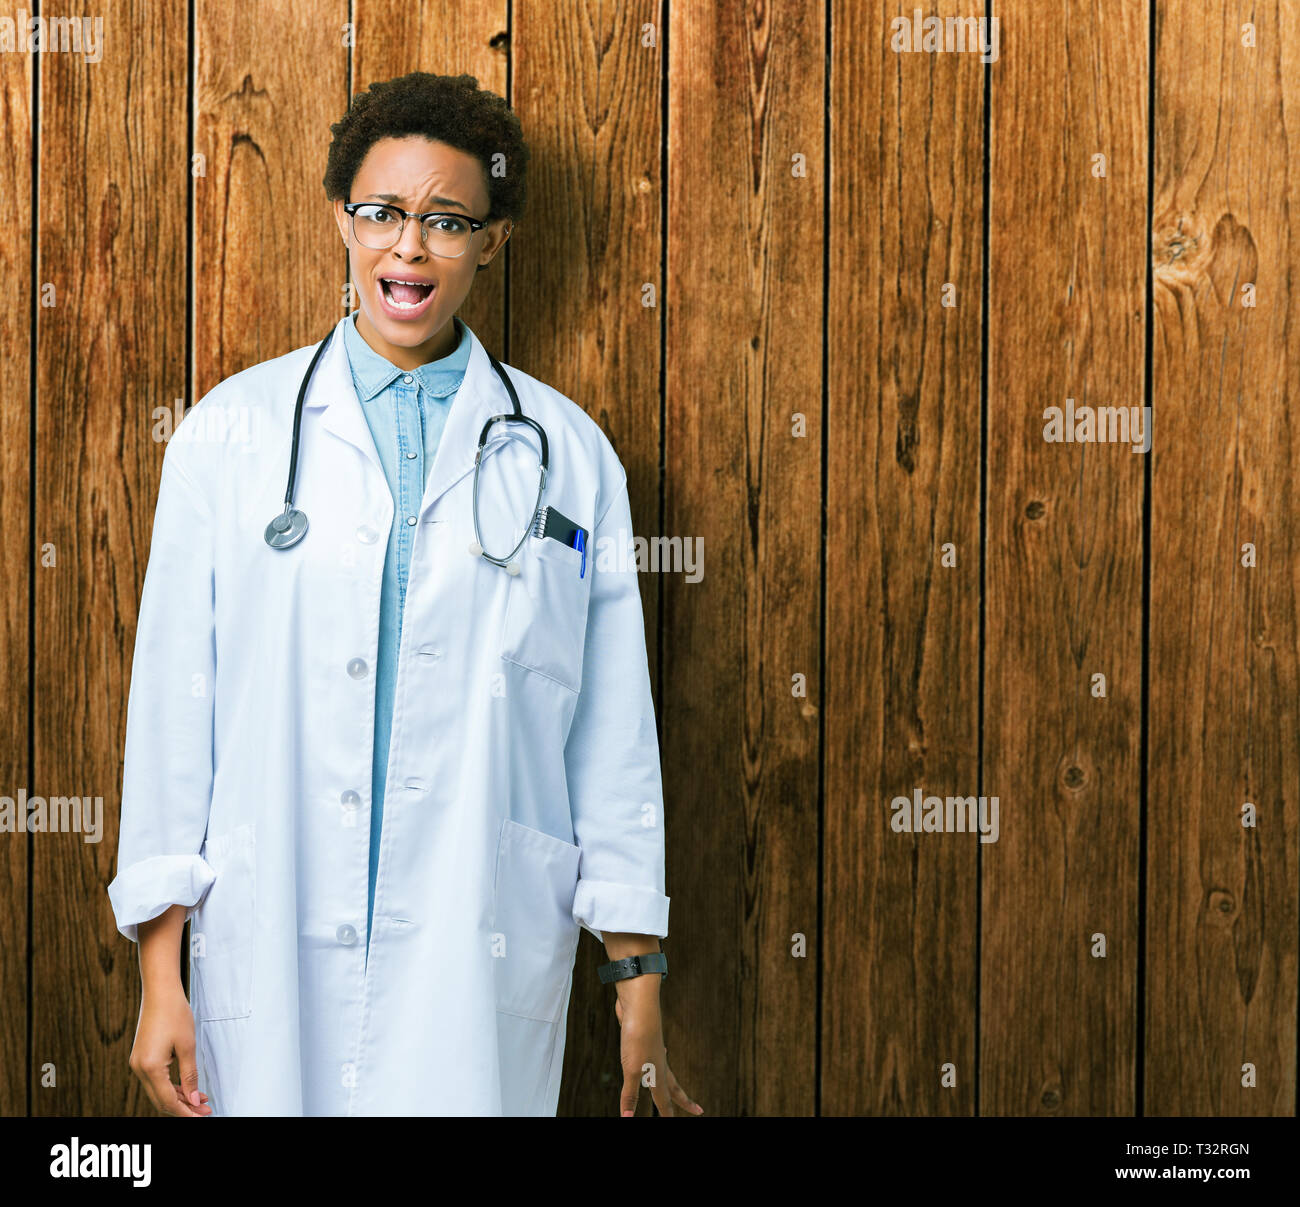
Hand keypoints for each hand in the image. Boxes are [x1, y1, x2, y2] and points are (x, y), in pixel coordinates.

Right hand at [128, 983, 211, 1116]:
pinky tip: (187, 1087)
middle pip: (161, 1099)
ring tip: (201, 1099)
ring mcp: (138, 1063)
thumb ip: (190, 1075)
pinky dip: (171, 1085)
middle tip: (205, 1110)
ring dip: (179, 1096)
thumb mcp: (187, 1046)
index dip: (185, 1112)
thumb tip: (193, 1100)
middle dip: (183, 1107)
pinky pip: (156, 1080)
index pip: (168, 1101)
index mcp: (150, 1068)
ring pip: (159, 1091)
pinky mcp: (141, 1058)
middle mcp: (139, 1069)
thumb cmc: (174, 1014)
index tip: (201, 1117)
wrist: (160, 992)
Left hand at [613, 978, 702, 1116]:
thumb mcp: (631, 1069)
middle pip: (673, 1087)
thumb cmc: (637, 1036)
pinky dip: (660, 1058)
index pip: (664, 1100)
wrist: (639, 1002)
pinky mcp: (644, 1038)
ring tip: (672, 1087)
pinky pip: (655, 1053)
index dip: (668, 1115)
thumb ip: (630, 1094)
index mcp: (657, 1073)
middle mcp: (658, 1062)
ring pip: (665, 1070)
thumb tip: (627, 1119)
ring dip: (670, 1082)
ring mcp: (653, 1049)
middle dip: (684, 1101)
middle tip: (698, 1110)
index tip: (677, 1123)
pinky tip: (659, 1052)